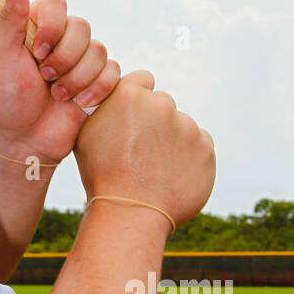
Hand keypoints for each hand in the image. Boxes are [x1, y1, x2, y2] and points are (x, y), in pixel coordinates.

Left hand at [0, 0, 120, 164]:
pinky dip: (96, 89)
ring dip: (75, 79)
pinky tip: (78, 103)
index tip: (35, 52)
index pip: (57, 4)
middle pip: (82, 27)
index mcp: (35, 26)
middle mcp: (61, 39)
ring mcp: (82, 60)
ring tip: (57, 96)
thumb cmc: (5, 97)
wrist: (23, 140)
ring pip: (99, 50)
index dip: (52, 27)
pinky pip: (113, 71)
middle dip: (62, 59)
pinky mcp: (99, 81)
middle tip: (44, 79)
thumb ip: (9, 15)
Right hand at [74, 69, 216, 225]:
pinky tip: (169, 176)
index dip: (137, 99)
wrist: (129, 213)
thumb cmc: (102, 175)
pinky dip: (188, 158)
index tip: (132, 118)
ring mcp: (187, 126)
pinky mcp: (206, 148)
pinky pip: (198, 146)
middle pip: (162, 104)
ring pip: (181, 127)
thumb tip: (114, 96)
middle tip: (140, 151)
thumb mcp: (87, 133)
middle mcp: (162, 104)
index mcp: (130, 95)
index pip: (143, 80)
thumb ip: (105, 106)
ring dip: (171, 141)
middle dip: (154, 122)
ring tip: (153, 169)